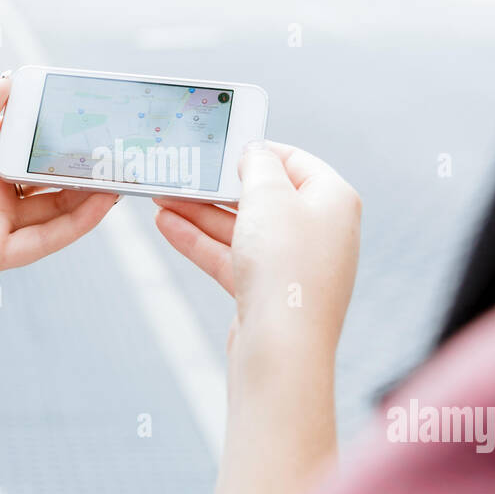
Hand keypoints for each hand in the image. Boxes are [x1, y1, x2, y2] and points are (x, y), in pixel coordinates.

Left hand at [0, 74, 116, 325]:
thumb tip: (12, 82)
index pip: (26, 128)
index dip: (56, 115)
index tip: (89, 96)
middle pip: (49, 166)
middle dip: (86, 151)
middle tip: (123, 133)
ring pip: (58, 202)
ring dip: (92, 187)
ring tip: (127, 166)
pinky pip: (46, 237)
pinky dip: (78, 223)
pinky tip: (104, 202)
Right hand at [153, 140, 360, 363]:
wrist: (281, 348)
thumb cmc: (285, 265)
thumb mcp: (268, 195)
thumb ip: (259, 165)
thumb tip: (255, 152)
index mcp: (334, 200)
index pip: (295, 161)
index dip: (258, 150)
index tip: (223, 145)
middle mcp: (320, 232)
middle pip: (263, 197)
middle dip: (219, 186)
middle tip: (184, 174)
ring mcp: (293, 265)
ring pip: (242, 229)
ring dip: (201, 213)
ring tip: (161, 198)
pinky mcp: (268, 293)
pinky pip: (232, 257)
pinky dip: (201, 242)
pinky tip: (168, 226)